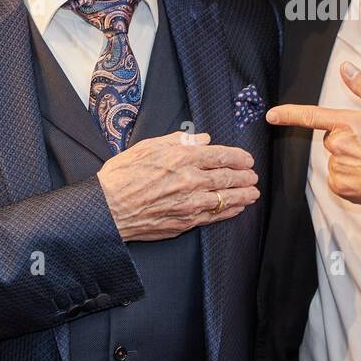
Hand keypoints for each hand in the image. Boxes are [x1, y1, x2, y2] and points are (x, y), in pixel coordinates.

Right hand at [96, 131, 258, 240]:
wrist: (106, 209)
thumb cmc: (121, 176)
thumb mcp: (147, 147)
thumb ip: (178, 141)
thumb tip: (202, 139)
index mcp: (181, 158)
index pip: (221, 156)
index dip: (239, 158)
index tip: (247, 159)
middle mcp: (190, 180)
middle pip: (228, 178)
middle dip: (245, 176)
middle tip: (253, 176)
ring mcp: (190, 203)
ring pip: (226, 199)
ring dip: (243, 195)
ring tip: (253, 192)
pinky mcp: (185, 222)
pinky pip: (214, 216)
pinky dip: (229, 211)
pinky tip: (237, 208)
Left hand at [266, 61, 360, 208]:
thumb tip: (345, 67)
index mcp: (348, 122)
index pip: (312, 116)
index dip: (289, 114)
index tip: (271, 115)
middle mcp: (339, 145)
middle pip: (332, 141)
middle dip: (347, 141)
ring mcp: (339, 168)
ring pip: (336, 161)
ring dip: (350, 162)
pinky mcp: (343, 188)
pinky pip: (339, 181)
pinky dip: (351, 180)